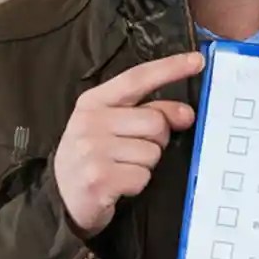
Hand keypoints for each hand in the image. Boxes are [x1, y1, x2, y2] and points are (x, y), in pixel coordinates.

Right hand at [56, 51, 203, 237]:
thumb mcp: (112, 127)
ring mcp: (93, 150)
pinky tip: (119, 184)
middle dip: (157, 139)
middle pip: (155, 121)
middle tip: (135, 150)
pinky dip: (138, 184)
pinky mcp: (99, 178)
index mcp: (93, 101)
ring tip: (122, 168)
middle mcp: (90, 121)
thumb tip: (186, 114)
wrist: (61, 198)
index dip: (170, 68)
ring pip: (152, 152)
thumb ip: (149, 113)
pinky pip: (143, 176)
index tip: (198, 60)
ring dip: (146, 164)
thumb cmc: (94, 156)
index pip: (137, 78)